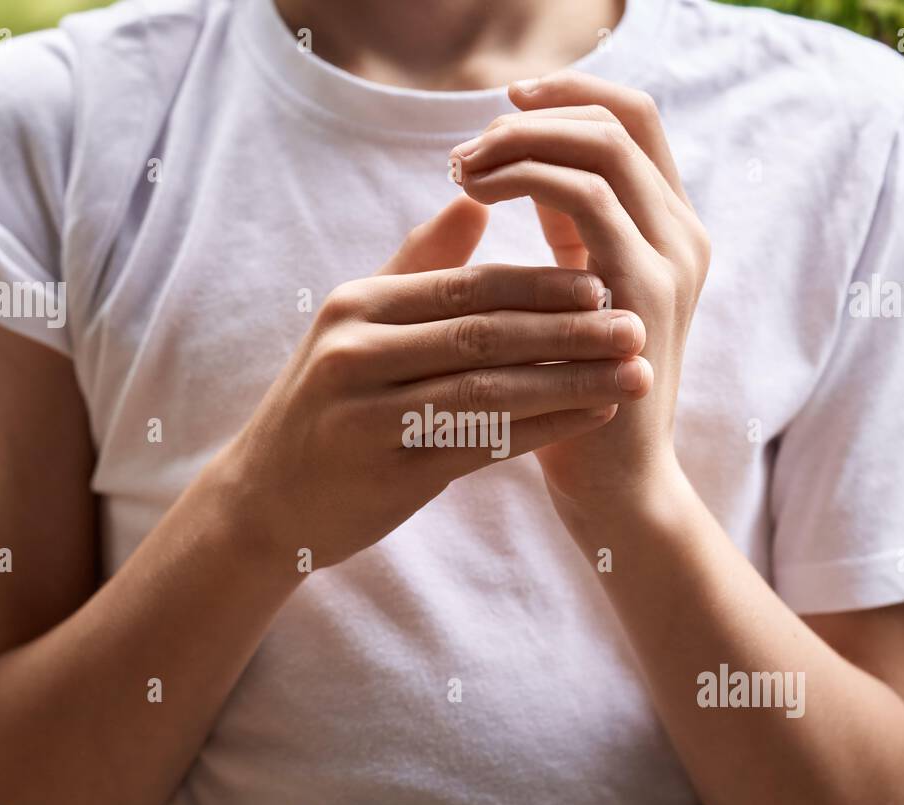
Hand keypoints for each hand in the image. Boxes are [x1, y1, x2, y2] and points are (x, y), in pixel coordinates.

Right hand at [224, 195, 648, 568]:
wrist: (267, 499)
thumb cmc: (327, 404)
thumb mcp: (355, 327)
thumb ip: (414, 268)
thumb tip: (474, 205)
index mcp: (357, 307)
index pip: (464, 286)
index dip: (538, 284)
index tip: (605, 281)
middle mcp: (356, 354)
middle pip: (481, 335)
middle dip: (567, 331)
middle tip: (637, 327)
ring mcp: (366, 417)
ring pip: (487, 392)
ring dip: (568, 382)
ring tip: (632, 376)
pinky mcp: (385, 474)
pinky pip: (478, 447)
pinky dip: (540, 431)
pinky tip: (589, 419)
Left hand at [451, 70, 710, 513]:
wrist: (614, 483)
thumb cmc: (576, 394)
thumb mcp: (573, 299)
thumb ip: (565, 235)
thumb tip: (518, 168)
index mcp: (669, 231)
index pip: (634, 123)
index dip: (572, 96)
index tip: (507, 102)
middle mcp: (682, 236)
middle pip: (621, 121)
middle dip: (536, 115)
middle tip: (467, 145)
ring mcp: (671, 261)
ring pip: (603, 149)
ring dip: (523, 142)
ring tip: (461, 166)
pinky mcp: (644, 291)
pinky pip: (585, 200)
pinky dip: (527, 179)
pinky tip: (478, 195)